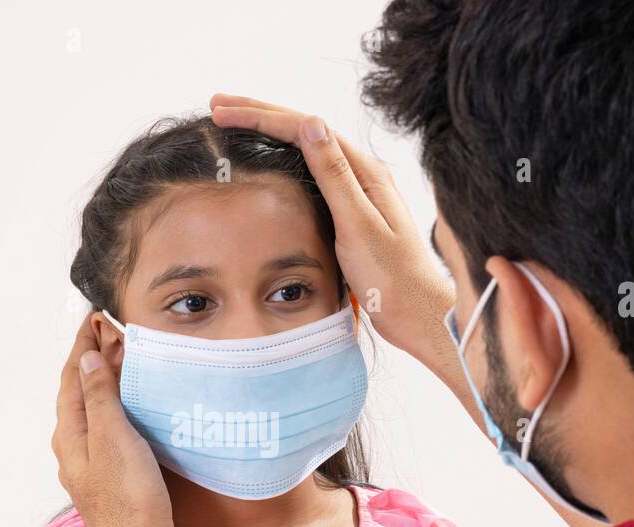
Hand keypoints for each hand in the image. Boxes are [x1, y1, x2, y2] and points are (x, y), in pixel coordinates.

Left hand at [52, 316, 179, 526]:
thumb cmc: (126, 499)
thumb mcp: (112, 438)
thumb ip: (100, 397)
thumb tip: (89, 359)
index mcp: (70, 433)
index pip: (73, 376)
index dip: (84, 345)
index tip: (95, 316)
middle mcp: (76, 447)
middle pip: (82, 392)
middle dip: (96, 360)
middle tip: (115, 331)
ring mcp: (94, 463)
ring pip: (98, 411)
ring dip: (110, 384)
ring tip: (129, 361)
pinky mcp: (114, 477)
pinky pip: (114, 430)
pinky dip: (123, 409)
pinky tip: (140, 410)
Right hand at [209, 93, 454, 356]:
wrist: (416, 313)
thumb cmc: (391, 277)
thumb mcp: (358, 224)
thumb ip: (334, 175)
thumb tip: (312, 124)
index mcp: (365, 171)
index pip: (304, 128)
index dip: (259, 116)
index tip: (221, 112)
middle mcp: (362, 173)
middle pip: (304, 130)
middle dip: (258, 114)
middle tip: (217, 105)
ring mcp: (357, 191)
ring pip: (305, 148)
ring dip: (268, 132)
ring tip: (235, 121)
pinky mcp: (351, 211)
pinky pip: (311, 172)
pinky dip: (283, 158)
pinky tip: (270, 159)